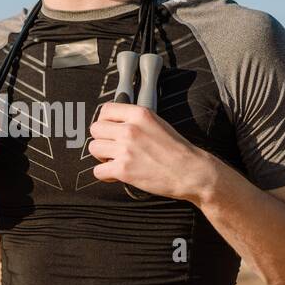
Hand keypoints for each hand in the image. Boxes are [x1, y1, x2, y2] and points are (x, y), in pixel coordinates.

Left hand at [88, 102, 212, 200]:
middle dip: (102, 139)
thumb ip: (136, 120)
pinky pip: (98, 171)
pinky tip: (117, 174)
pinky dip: (105, 174)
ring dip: (102, 156)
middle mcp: (130, 129)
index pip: (105, 110)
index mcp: (139, 114)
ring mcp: (125, 150)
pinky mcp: (123, 170)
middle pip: (95, 129)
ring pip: (93, 148)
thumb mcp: (158, 123)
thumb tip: (115, 122)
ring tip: (115, 160)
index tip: (110, 130)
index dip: (105, 121)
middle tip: (112, 147)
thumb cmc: (177, 150)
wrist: (190, 172)